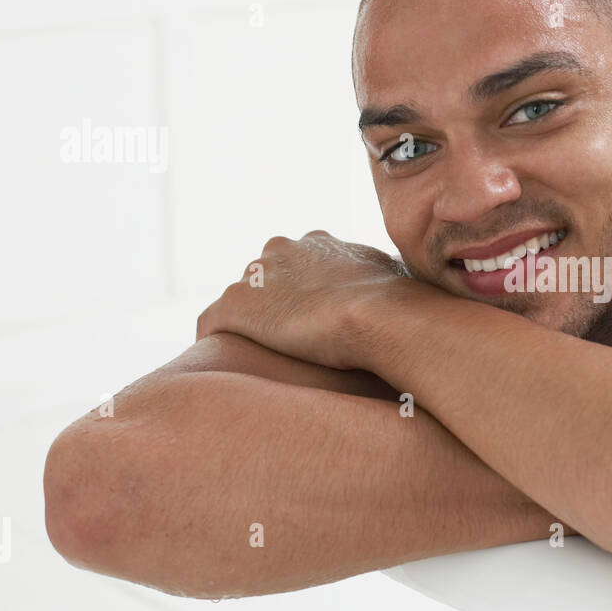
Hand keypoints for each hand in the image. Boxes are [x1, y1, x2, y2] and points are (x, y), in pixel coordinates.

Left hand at [196, 230, 410, 369]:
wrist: (377, 315)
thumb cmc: (397, 302)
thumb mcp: (394, 278)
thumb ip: (382, 277)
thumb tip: (400, 290)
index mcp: (317, 243)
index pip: (299, 265)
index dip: (304, 295)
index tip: (312, 320)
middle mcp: (281, 250)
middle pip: (264, 279)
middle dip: (272, 306)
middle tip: (288, 343)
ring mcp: (254, 277)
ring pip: (239, 301)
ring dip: (248, 325)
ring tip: (259, 360)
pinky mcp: (234, 307)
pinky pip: (211, 325)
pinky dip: (215, 342)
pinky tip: (226, 367)